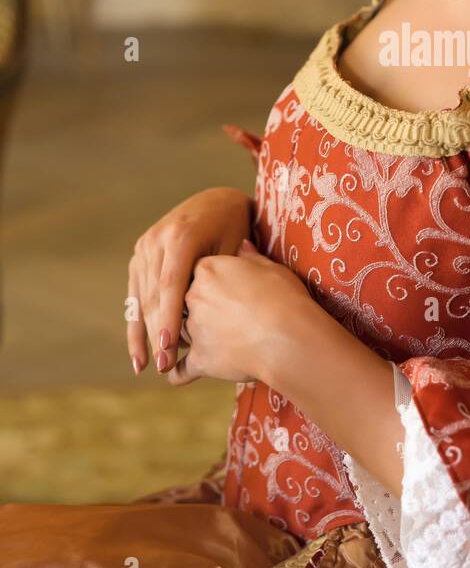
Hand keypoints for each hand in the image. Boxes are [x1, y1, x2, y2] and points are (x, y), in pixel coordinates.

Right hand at [126, 186, 252, 376]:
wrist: (218, 201)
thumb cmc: (235, 229)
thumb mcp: (232, 249)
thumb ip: (215, 280)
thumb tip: (204, 323)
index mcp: (181, 236)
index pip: (171, 285)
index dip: (168, 319)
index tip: (168, 348)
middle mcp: (156, 240)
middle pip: (153, 294)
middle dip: (156, 333)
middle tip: (164, 366)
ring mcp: (144, 247)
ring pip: (141, 297)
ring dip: (143, 333)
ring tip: (147, 365)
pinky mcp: (139, 255)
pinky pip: (136, 293)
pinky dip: (137, 322)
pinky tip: (138, 351)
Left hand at [166, 239, 315, 387]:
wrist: (289, 336)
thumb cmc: (284, 298)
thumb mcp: (270, 268)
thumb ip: (250, 258)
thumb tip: (242, 246)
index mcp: (208, 270)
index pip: (197, 272)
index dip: (210, 281)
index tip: (221, 288)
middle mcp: (193, 297)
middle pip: (185, 302)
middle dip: (197, 309)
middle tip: (219, 317)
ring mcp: (194, 330)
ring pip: (182, 333)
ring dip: (191, 338)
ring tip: (210, 343)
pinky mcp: (200, 360)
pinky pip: (182, 369)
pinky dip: (179, 373)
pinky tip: (176, 375)